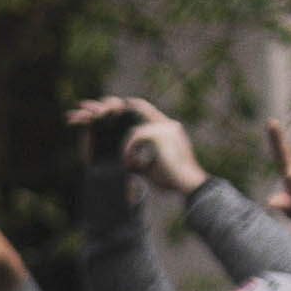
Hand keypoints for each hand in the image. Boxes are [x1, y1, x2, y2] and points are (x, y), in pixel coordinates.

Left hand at [75, 94, 202, 198]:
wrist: (187, 183)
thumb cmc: (171, 179)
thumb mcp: (150, 167)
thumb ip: (138, 159)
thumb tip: (125, 162)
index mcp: (170, 130)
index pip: (149, 112)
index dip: (134, 108)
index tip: (117, 110)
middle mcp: (169, 125)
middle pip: (140, 107)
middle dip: (122, 108)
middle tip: (103, 113)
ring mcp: (166, 127)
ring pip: (135, 131)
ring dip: (128, 149)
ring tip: (130, 164)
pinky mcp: (161, 134)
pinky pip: (136, 137)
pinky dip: (130, 151)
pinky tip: (131, 163)